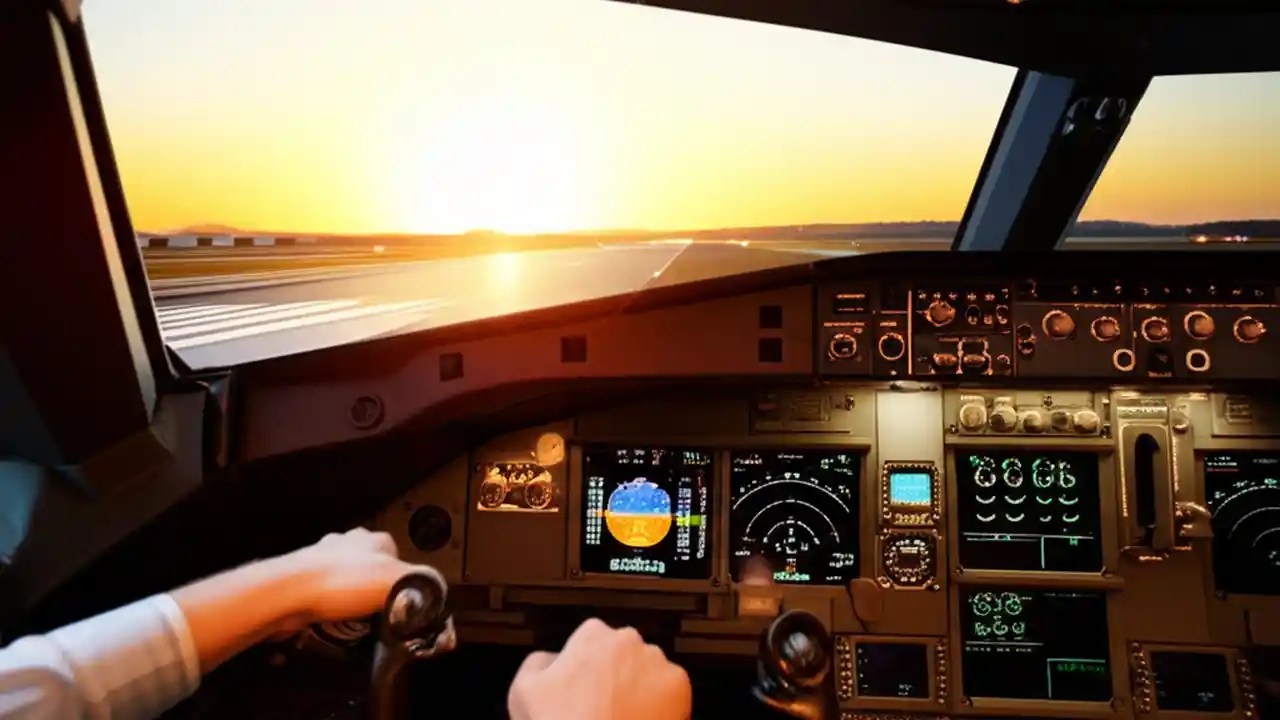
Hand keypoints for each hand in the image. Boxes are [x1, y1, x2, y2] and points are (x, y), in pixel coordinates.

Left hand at [278, 527, 442, 627]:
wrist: (290, 593)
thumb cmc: (344, 583)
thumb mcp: (398, 582)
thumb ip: (423, 583)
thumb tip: (437, 591)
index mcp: (374, 539)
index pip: (399, 558)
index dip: (401, 583)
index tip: (398, 603)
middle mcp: (348, 542)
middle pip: (371, 569)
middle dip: (373, 590)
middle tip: (375, 614)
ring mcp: (321, 557)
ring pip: (345, 581)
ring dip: (349, 599)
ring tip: (351, 620)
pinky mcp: (302, 576)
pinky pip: (323, 593)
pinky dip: (328, 607)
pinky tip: (329, 620)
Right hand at [508, 618, 691, 719]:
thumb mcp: (523, 690)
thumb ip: (538, 662)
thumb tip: (550, 660)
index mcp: (592, 635)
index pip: (590, 638)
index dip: (585, 664)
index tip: (582, 684)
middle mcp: (628, 642)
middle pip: (622, 652)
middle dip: (614, 673)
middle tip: (601, 704)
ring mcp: (656, 663)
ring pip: (648, 670)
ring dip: (638, 686)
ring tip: (621, 715)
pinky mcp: (679, 688)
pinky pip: (671, 692)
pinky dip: (661, 704)